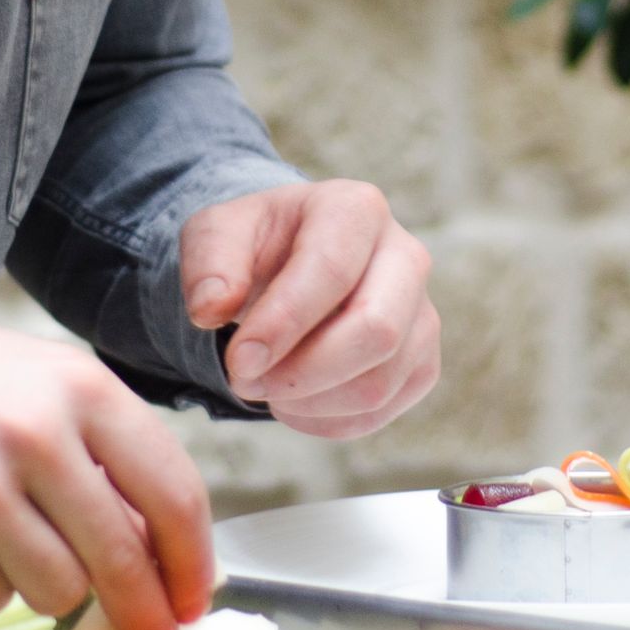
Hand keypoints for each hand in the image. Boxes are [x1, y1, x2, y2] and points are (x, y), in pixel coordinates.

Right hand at [0, 293, 211, 629]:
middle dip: (149, 619)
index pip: (172, 490)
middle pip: (125, 559)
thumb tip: (153, 540)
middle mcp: (39, 434)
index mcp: (78, 385)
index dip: (193, 560)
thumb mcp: (29, 378)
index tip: (196, 597)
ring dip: (45, 584)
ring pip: (61, 589)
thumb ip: (96, 447)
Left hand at [179, 181, 439, 437]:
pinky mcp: (421, 362)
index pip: (332, 270)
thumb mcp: (215, 235)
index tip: (239, 361)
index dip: (284, 324)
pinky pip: (381, 410)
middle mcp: (404, 255)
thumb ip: (208, 264)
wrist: (288, 266)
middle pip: (376, 330)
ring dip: (309, 401)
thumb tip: (211, 310)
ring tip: (265, 385)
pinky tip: (293, 400)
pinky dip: (326, 420)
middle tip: (246, 380)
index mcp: (355, 209)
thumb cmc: (256, 247)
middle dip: (303, 372)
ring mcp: (421, 312)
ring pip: (378, 382)